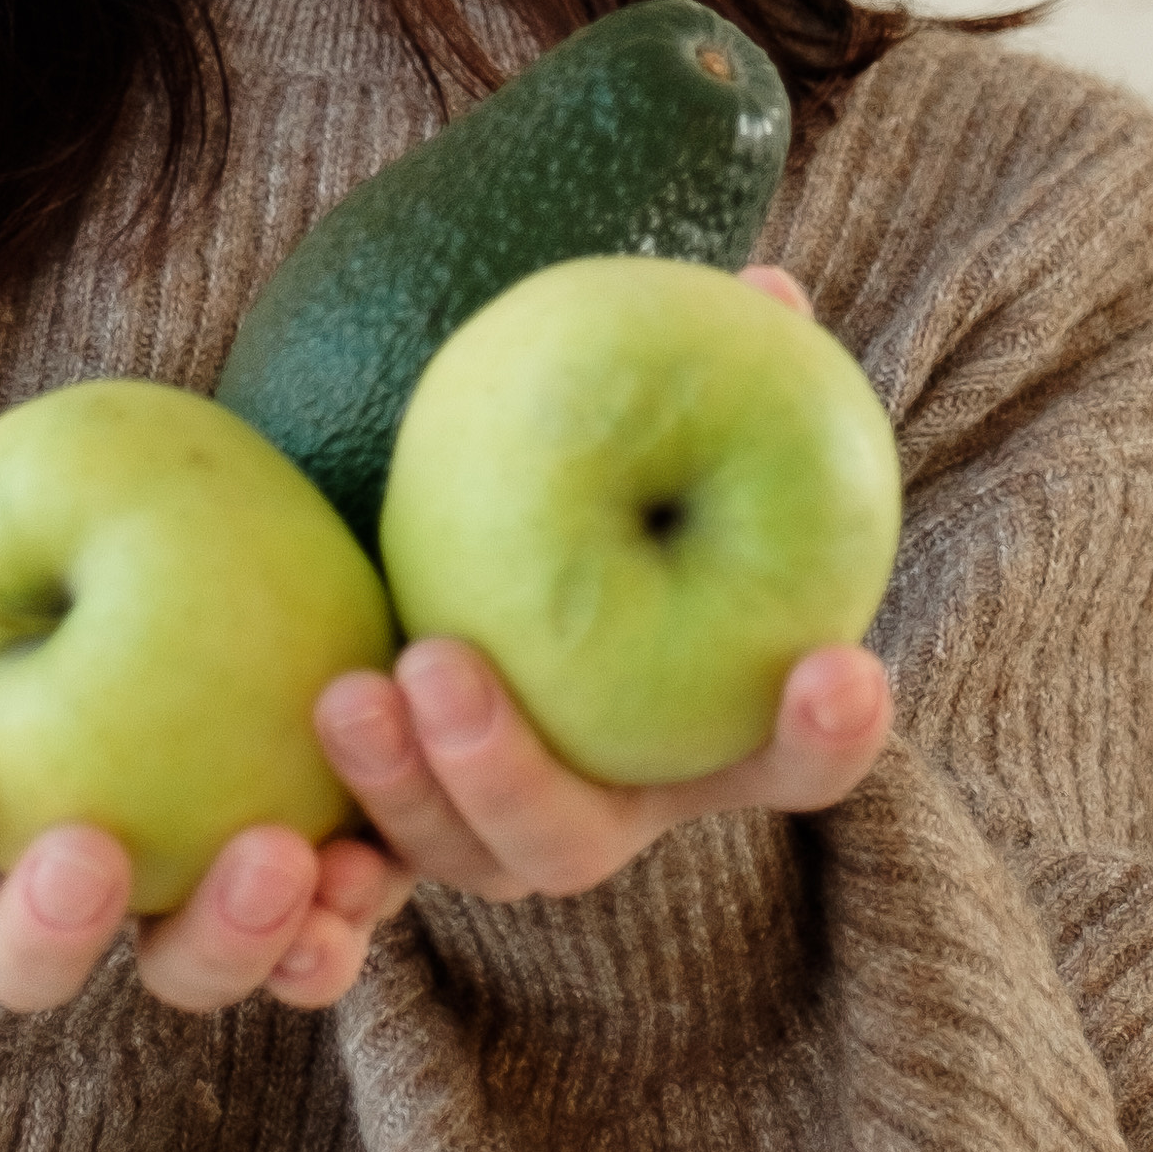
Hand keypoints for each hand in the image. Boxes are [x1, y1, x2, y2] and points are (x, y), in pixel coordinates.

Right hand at [0, 396, 411, 1017]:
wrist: (277, 555)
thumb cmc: (125, 526)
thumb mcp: (52, 487)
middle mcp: (71, 891)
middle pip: (21, 962)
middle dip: (43, 931)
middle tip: (90, 854)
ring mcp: (187, 911)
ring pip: (183, 974)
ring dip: (221, 937)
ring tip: (278, 857)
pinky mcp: (306, 907)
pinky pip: (314, 950)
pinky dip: (334, 927)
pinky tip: (362, 868)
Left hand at [310, 266, 897, 904]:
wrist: (502, 543)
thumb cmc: (622, 483)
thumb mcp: (666, 433)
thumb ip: (722, 381)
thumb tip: (764, 288)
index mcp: (711, 732)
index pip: (801, 755)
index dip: (831, 727)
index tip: (838, 667)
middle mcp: (611, 804)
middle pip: (579, 844)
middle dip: (511, 774)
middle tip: (446, 666)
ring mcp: (505, 828)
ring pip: (459, 858)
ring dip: (404, 786)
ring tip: (352, 688)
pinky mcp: (413, 824)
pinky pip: (368, 863)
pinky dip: (342, 834)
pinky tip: (314, 730)